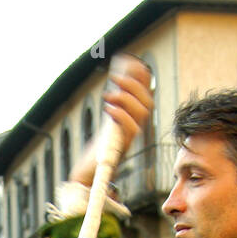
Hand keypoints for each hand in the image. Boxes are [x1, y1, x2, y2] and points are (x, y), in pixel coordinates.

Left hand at [69, 53, 154, 187]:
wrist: (89, 174)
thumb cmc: (97, 149)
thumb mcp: (107, 122)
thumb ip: (114, 103)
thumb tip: (116, 76)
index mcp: (133, 119)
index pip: (146, 94)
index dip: (142, 78)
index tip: (132, 63)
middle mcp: (135, 128)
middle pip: (147, 102)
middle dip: (133, 86)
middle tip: (115, 78)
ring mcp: (129, 137)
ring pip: (142, 113)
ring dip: (127, 98)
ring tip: (109, 93)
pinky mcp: (121, 146)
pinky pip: (131, 128)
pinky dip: (121, 114)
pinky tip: (108, 108)